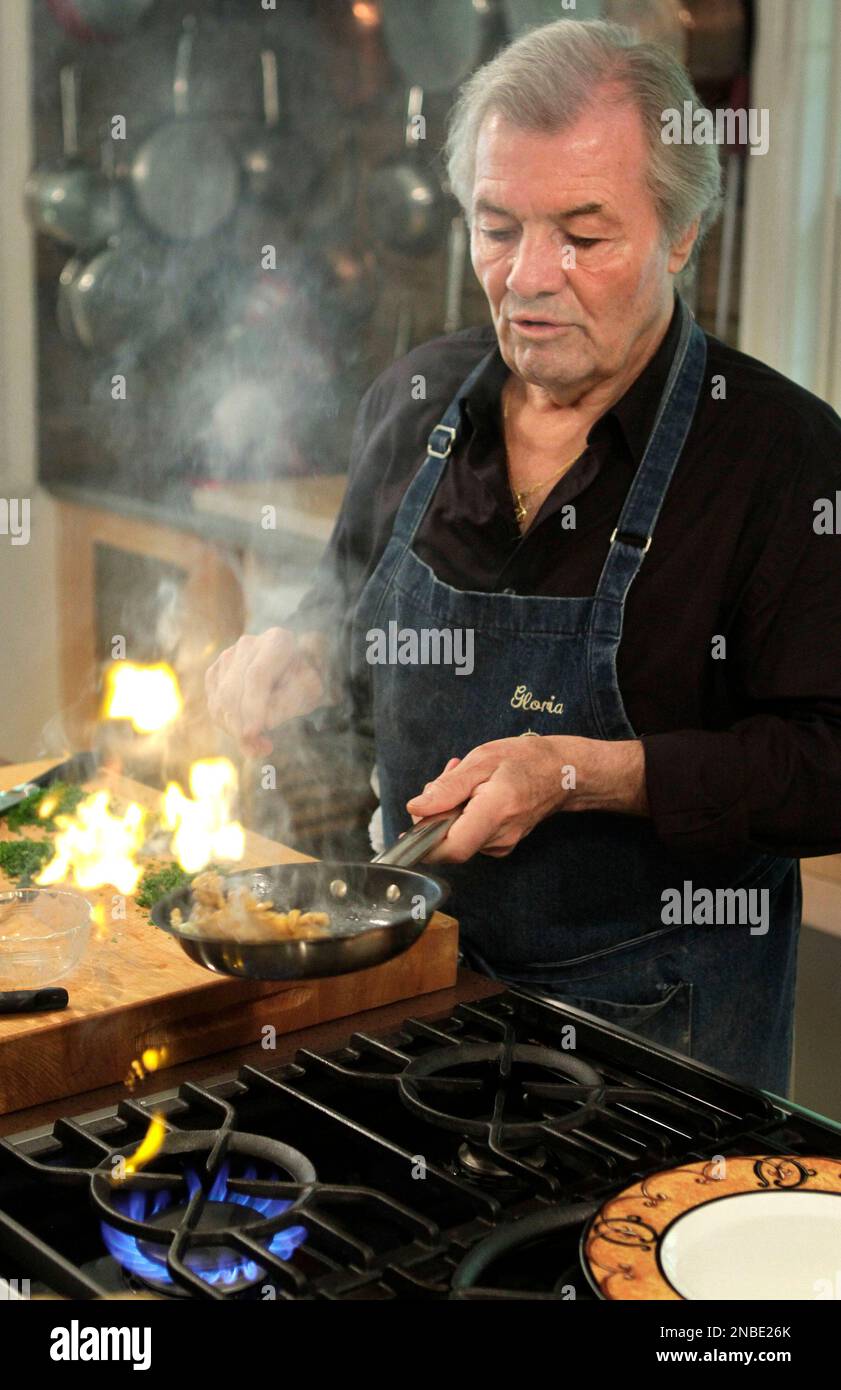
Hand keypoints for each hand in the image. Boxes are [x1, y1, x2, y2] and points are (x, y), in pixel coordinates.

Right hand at [205, 627, 328, 756]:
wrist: (291, 671)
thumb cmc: (303, 681)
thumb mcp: (309, 692)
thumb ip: (289, 704)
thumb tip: (262, 722)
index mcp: (278, 642)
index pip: (257, 676)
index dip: (252, 707)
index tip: (253, 733)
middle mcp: (248, 644)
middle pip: (234, 690)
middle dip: (242, 726)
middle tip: (260, 750)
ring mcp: (228, 656)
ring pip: (221, 701)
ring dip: (235, 730)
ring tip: (258, 746)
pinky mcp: (215, 672)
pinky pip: (214, 705)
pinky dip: (227, 726)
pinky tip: (247, 733)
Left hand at [405, 736, 647, 862]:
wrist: (563, 773)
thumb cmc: (526, 760)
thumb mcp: (482, 759)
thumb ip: (447, 786)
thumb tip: (415, 808)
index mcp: (495, 811)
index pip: (452, 848)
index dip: (424, 842)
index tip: (413, 823)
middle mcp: (499, 836)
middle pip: (448, 841)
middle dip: (436, 812)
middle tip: (447, 776)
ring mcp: (502, 845)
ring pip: (456, 836)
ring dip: (450, 809)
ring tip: (466, 778)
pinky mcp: (500, 845)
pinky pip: (468, 835)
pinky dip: (463, 814)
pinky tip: (474, 791)